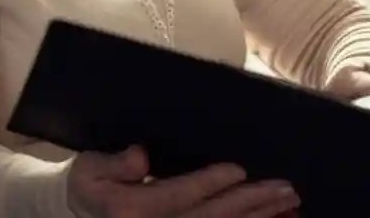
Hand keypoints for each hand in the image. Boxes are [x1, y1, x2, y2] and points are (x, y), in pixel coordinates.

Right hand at [66, 145, 301, 217]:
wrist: (81, 217)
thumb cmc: (90, 187)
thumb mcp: (90, 169)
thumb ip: (114, 164)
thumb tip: (141, 158)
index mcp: (132, 211)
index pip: (179, 197)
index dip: (210, 183)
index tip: (239, 169)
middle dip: (250, 203)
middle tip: (284, 187)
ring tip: (288, 202)